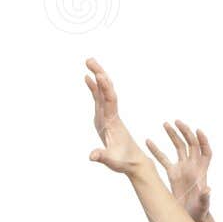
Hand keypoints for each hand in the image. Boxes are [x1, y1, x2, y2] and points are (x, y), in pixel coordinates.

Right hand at [85, 59, 150, 175]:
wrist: (134, 162)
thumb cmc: (124, 162)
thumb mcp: (112, 162)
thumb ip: (102, 157)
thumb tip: (92, 156)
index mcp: (113, 122)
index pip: (110, 101)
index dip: (105, 88)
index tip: (99, 74)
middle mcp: (111, 115)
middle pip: (106, 91)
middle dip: (99, 74)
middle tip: (90, 60)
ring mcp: (108, 115)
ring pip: (102, 92)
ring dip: (97, 77)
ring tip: (88, 62)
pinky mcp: (104, 119)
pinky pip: (99, 99)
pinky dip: (94, 88)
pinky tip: (88, 78)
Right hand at [146, 121, 212, 221]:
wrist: (190, 217)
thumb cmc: (199, 212)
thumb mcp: (203, 205)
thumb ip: (205, 198)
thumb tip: (208, 190)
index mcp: (201, 171)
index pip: (205, 151)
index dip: (203, 141)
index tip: (197, 131)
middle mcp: (193, 166)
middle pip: (191, 144)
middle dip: (185, 132)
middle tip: (177, 122)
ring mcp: (182, 168)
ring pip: (178, 147)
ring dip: (173, 135)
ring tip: (165, 124)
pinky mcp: (173, 173)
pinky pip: (163, 159)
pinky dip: (156, 150)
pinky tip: (147, 141)